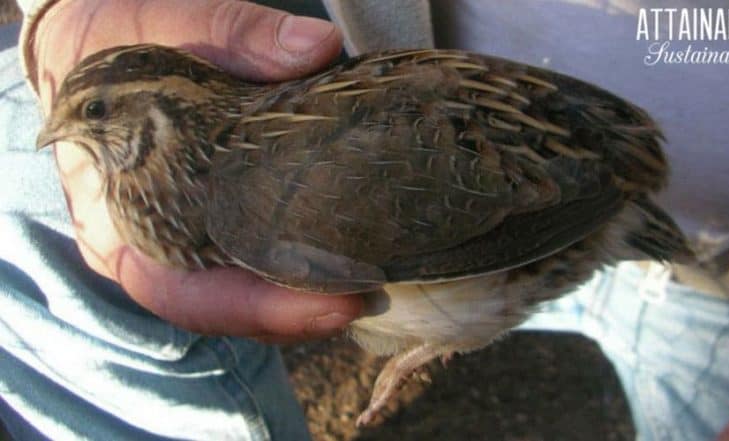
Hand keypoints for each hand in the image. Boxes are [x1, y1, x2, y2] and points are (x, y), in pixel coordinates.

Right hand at [31, 0, 361, 341]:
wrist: (103, 38)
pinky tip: (359, 253)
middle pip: (233, 307)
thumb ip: (230, 35)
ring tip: (376, 281)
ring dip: (316, 296)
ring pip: (255, 292)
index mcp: (117, 221)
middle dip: (304, 312)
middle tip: (371, 293)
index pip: (182, 293)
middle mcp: (157, 245)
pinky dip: (312, 263)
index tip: (330, 304)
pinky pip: (269, 254)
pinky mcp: (228, 216)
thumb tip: (318, 48)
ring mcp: (195, 236)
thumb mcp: (155, 26)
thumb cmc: (113, 38)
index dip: (254, 308)